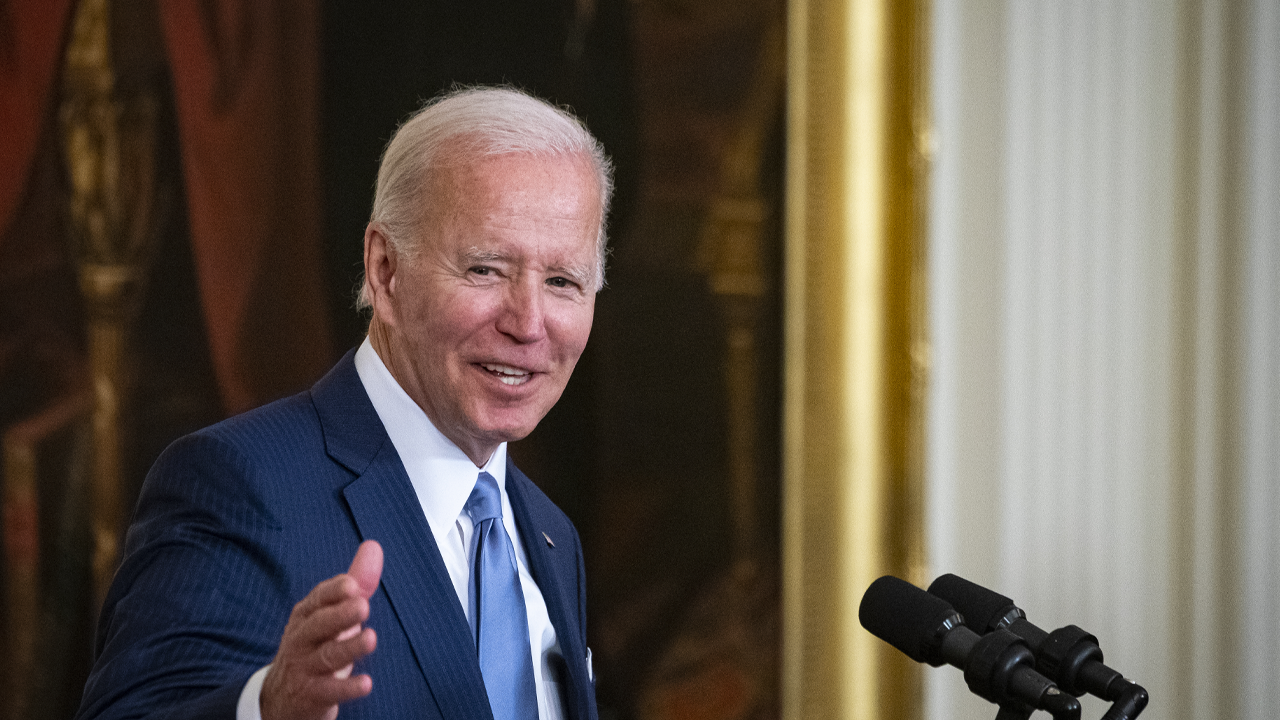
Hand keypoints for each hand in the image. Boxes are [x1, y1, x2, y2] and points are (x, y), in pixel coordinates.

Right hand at [261, 540, 382, 719]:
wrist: (283, 696)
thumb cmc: (316, 644)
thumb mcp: (332, 612)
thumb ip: (356, 582)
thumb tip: (374, 545)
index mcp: (307, 614)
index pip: (318, 599)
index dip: (334, 592)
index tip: (352, 585)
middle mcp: (302, 638)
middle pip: (319, 625)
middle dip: (340, 615)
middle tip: (363, 606)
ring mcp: (304, 667)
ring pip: (326, 656)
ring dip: (349, 647)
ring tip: (371, 639)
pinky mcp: (312, 694)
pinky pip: (329, 690)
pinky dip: (347, 688)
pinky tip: (366, 684)